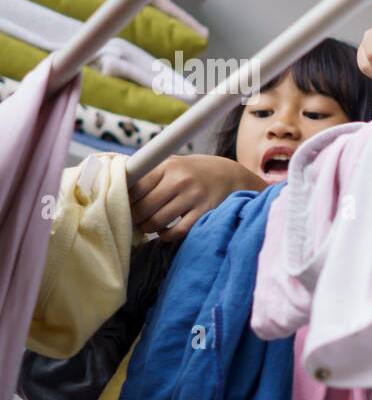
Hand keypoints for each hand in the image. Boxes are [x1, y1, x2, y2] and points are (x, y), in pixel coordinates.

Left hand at [128, 154, 266, 241]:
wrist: (229, 176)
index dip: (124, 200)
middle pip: (143, 207)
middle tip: (133, 220)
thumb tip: (114, 188)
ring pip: (158, 221)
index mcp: (167, 165)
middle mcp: (180, 179)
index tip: (122, 206)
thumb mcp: (171, 164)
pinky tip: (165, 231)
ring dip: (148, 228)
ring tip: (148, 226)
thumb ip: (147, 173)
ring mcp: (194, 196)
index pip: (134, 187)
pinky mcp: (205, 212)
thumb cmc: (191, 172)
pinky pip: (177, 232)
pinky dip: (166, 235)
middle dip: (134, 217)